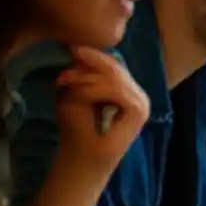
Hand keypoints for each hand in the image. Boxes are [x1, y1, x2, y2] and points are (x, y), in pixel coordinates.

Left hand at [53, 46, 148, 169]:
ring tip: (65, 82)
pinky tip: (78, 94)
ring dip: (86, 78)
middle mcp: (138, 94)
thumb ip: (81, 75)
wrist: (82, 157)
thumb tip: (79, 53)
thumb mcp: (75, 94)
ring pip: (115, 77)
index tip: (72, 49)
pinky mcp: (139, 112)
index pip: (115, 64)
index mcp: (127, 89)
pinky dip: (94, 89)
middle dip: (88, 65)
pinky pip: (117, 91)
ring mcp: (141, 103)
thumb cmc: (77, 127)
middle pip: (116, 67)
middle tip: (64, 72)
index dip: (94, 55)